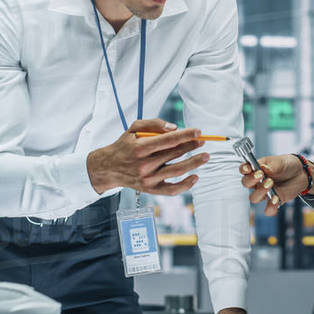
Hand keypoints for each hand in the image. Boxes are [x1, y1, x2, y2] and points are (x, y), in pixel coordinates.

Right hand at [86, 118, 207, 194]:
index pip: (168, 140)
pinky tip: (195, 177)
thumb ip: (153, 124)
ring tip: (205, 156)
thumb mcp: (133, 129)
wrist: (108, 168)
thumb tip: (174, 128)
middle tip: (203, 141)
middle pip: (174, 154)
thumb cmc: (124, 145)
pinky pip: (171, 190)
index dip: (185, 135)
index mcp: (140, 148)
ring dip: (194, 163)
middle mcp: (144, 164)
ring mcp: (148, 179)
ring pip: (176, 171)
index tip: (198, 132)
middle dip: (191, 146)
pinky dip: (185, 185)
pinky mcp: (150, 189)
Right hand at [239, 155, 313, 215]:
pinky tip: (275, 199)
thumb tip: (263, 168)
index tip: (248, 169)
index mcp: (256, 169)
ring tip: (270, 184)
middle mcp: (258, 182)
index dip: (243, 169)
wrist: (301, 174)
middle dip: (251, 180)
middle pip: (246, 184)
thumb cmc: (287, 165)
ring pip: (254, 198)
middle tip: (261, 175)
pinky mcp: (273, 201)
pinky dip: (270, 207)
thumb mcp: (281, 161)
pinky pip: (268, 209)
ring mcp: (265, 192)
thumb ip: (272, 165)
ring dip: (260, 192)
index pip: (244, 169)